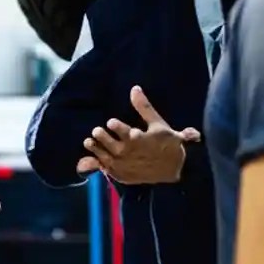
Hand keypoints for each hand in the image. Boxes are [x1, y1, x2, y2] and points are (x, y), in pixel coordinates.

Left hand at [78, 85, 200, 184]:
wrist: (175, 170)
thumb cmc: (168, 144)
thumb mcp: (158, 123)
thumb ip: (144, 107)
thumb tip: (134, 88)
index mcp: (139, 139)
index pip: (124, 132)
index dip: (117, 127)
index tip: (110, 122)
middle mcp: (130, 153)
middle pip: (112, 145)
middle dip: (103, 137)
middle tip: (96, 130)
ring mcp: (126, 165)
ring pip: (106, 157)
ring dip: (96, 149)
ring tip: (88, 142)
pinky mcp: (123, 175)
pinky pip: (107, 170)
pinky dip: (97, 165)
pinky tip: (89, 159)